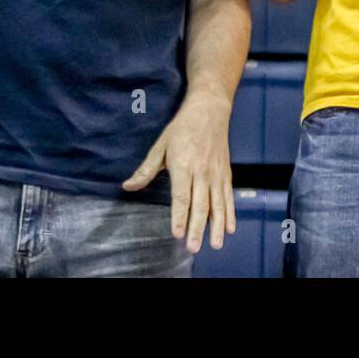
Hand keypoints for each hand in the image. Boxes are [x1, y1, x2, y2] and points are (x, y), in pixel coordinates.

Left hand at [122, 90, 235, 251]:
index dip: (179, 215)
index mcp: (184, 164)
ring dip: (216, 226)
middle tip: (193, 247)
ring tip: (214, 244)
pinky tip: (229, 229)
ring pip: (218, 203)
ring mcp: (216, 173)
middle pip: (200, 204)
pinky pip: (228, 196)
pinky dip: (230, 213)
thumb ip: (146, 169)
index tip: (177, 233)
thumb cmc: (182, 127)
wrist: (210, 110)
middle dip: (198, 228)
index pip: (181, 195)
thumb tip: (128, 187)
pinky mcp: (226, 173)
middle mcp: (202, 172)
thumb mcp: (160, 145)